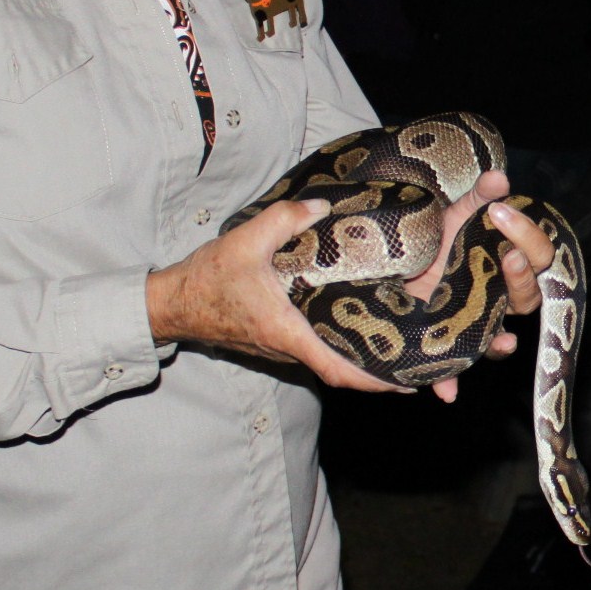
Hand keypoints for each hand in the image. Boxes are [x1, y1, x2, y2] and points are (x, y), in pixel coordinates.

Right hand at [145, 199, 405, 393]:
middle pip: (342, 369)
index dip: (375, 381)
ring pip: (329, 359)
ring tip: (398, 345)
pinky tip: (357, 326)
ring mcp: (281, 347)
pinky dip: (340, 346)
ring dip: (360, 359)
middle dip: (379, 373)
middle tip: (417, 364)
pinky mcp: (275, 339)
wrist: (173, 303)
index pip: (337, 369)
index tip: (407, 383)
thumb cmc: (207, 279)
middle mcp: (288, 348)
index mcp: (287, 332)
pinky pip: (315, 349)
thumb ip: (284, 220)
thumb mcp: (245, 241)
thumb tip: (323, 206)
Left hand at [404, 169, 556, 402]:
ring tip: (499, 340)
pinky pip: (452, 369)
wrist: (388, 261)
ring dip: (500, 342)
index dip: (529, 240)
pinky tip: (446, 393)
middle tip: (509, 259)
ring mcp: (471, 322)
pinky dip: (449, 383)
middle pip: (525, 298)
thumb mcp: (452, 214)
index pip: (536, 256)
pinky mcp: (443, 343)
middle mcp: (494, 296)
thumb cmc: (429, 237)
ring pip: (497, 339)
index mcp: (503, 263)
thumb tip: (500, 177)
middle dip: (522, 280)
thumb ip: (477, 197)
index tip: (506, 218)